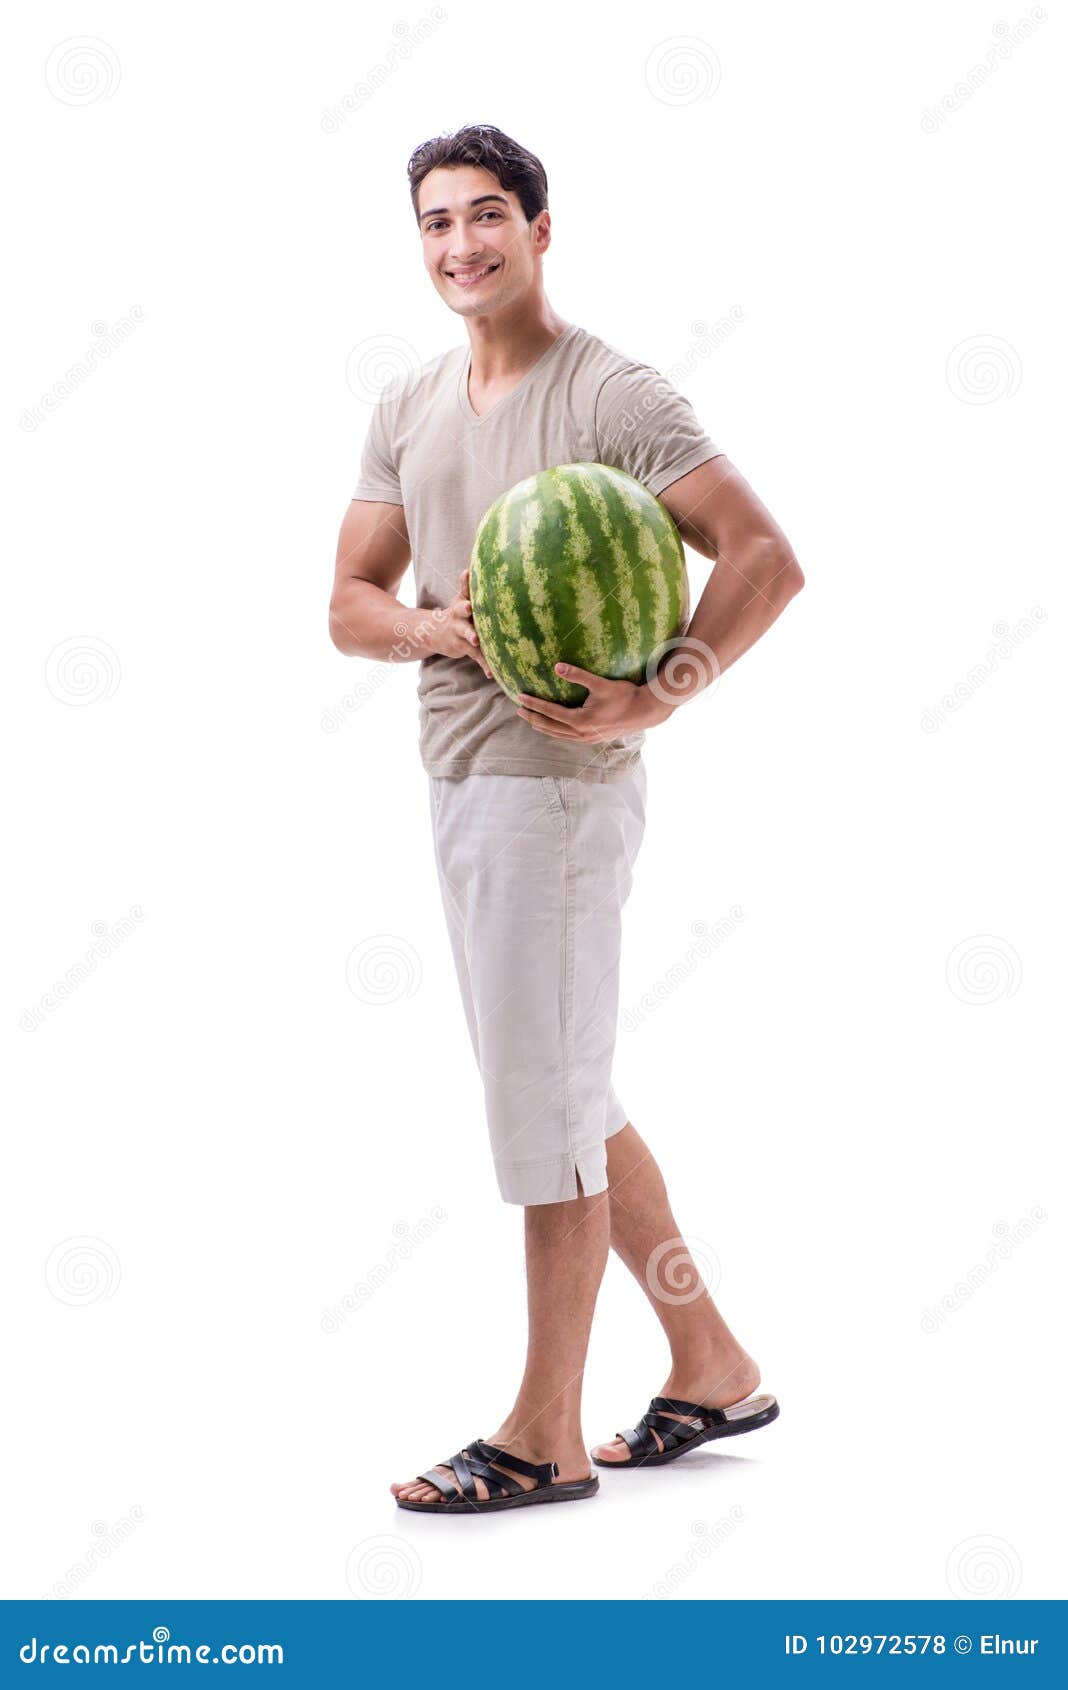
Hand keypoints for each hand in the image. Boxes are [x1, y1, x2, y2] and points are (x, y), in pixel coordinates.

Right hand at [428, 568, 491, 677]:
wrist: (434, 632)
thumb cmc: (457, 612)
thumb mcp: (460, 598)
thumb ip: (466, 586)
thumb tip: (468, 568)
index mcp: (461, 606)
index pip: (463, 598)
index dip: (465, 594)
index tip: (468, 589)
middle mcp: (459, 619)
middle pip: (462, 617)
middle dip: (466, 617)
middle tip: (470, 616)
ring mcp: (459, 634)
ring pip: (467, 637)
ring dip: (472, 640)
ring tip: (476, 642)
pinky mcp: (463, 648)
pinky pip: (475, 656)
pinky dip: (484, 664)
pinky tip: (491, 673)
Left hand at [515, 662, 674, 742]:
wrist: (645, 712)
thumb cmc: (624, 695)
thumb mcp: (600, 683)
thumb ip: (578, 675)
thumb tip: (557, 667)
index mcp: (580, 721)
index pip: (550, 712)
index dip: (534, 705)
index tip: (520, 698)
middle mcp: (581, 733)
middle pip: (550, 727)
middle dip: (533, 718)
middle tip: (518, 710)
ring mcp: (588, 739)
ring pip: (559, 735)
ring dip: (544, 727)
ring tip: (531, 721)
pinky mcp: (594, 739)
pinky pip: (569, 737)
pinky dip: (557, 732)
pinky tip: (554, 728)